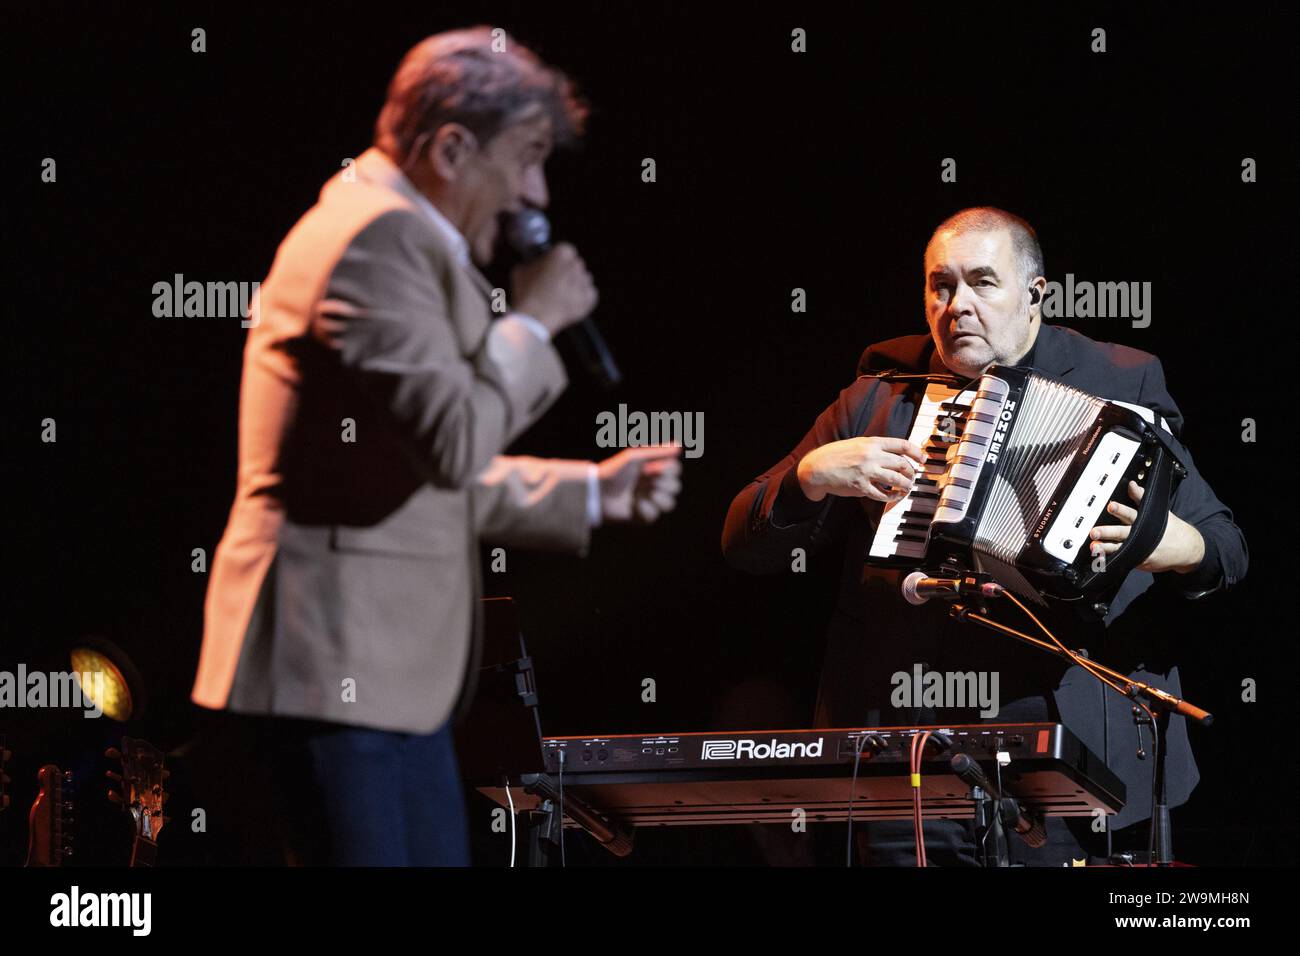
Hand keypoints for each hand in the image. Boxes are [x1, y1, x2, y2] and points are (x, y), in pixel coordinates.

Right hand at [511, 242, 597, 335]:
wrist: (535, 318)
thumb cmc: (526, 293)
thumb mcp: (522, 270)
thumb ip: (533, 263)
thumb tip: (536, 266)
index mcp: (562, 253)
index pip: (565, 251)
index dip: (558, 260)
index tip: (552, 268)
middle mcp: (577, 265)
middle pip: (575, 265)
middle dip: (567, 272)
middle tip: (555, 283)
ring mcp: (585, 282)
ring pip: (583, 279)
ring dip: (575, 285)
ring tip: (560, 296)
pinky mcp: (590, 299)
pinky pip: (589, 295)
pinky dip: (581, 299)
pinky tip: (568, 303)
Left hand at [597, 445, 681, 523]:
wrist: (596, 492)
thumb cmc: (613, 471)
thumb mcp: (635, 457)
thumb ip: (658, 452)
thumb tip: (680, 446)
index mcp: (652, 469)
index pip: (675, 470)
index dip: (669, 470)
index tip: (651, 468)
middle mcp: (652, 485)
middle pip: (676, 487)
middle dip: (666, 484)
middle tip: (649, 482)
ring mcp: (648, 501)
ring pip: (670, 504)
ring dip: (661, 498)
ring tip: (648, 493)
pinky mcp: (641, 516)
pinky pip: (654, 516)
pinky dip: (646, 509)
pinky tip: (634, 504)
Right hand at [796, 436, 926, 502]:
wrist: (817, 467)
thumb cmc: (836, 455)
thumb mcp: (857, 444)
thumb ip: (875, 448)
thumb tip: (895, 453)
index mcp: (872, 443)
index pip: (902, 445)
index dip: (916, 452)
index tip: (922, 459)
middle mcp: (871, 456)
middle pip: (902, 464)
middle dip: (911, 472)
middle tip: (911, 477)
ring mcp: (867, 472)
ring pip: (896, 479)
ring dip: (905, 485)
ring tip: (906, 488)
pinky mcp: (861, 486)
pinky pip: (883, 493)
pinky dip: (892, 496)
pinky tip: (894, 496)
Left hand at [1088, 480, 1204, 572]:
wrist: (1187, 550)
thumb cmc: (1170, 528)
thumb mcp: (1158, 511)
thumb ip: (1141, 498)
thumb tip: (1131, 484)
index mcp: (1144, 522)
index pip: (1131, 514)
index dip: (1121, 510)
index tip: (1110, 506)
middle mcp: (1140, 536)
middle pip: (1122, 533)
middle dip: (1108, 532)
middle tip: (1095, 531)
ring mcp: (1139, 551)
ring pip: (1120, 549)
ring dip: (1106, 548)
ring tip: (1094, 546)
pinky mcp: (1139, 561)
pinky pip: (1123, 561)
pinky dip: (1111, 560)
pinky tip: (1100, 559)